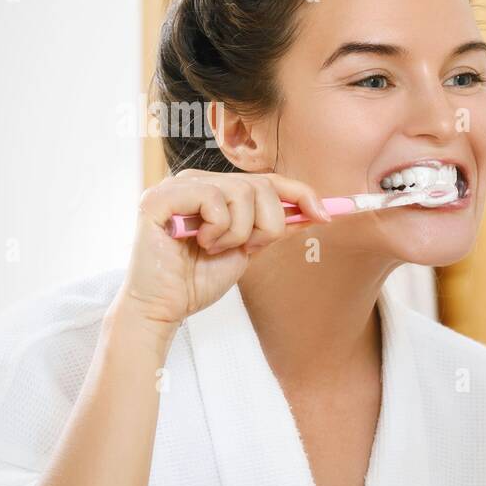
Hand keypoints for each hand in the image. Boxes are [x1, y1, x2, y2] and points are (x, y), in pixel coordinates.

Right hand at [115, 169, 331, 336]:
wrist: (165, 306)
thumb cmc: (198, 279)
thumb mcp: (248, 249)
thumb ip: (273, 227)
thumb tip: (312, 212)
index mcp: (215, 188)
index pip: (267, 179)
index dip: (301, 193)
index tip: (326, 215)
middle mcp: (195, 180)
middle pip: (261, 184)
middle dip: (268, 224)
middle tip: (248, 248)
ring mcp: (176, 186)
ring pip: (241, 191)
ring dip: (240, 231)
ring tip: (217, 248)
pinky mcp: (160, 198)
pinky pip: (213, 199)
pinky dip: (219, 229)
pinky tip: (201, 243)